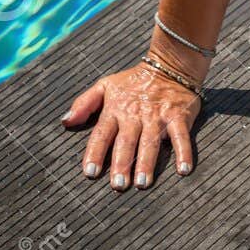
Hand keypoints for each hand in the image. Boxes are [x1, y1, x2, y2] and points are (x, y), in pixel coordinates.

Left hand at [61, 62, 200, 188]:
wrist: (169, 64)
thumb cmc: (134, 81)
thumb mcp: (105, 86)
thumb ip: (84, 103)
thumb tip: (65, 122)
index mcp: (116, 109)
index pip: (102, 133)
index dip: (96, 153)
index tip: (91, 173)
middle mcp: (136, 115)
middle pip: (126, 141)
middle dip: (122, 163)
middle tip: (118, 185)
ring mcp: (158, 115)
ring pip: (150, 141)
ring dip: (147, 163)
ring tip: (142, 183)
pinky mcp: (178, 115)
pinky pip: (181, 136)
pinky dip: (184, 152)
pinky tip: (184, 170)